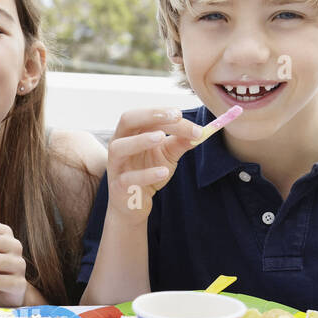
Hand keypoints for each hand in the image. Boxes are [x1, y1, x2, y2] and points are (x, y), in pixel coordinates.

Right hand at [105, 107, 203, 223]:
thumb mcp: (167, 154)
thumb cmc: (147, 173)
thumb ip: (181, 142)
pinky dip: (146, 174)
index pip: (145, 117)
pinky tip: (163, 172)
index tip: (182, 115)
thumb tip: (201, 132)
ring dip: (140, 140)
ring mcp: (116, 166)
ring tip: (161, 138)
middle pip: (127, 120)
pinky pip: (129, 179)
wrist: (133, 204)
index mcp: (130, 133)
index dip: (163, 113)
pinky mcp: (118, 188)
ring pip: (119, 148)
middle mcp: (119, 144)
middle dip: (150, 115)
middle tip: (175, 116)